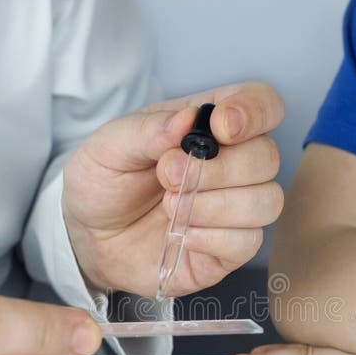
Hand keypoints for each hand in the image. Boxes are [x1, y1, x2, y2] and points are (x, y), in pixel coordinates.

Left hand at [62, 81, 283, 295]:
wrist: (88, 236)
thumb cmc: (105, 183)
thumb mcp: (110, 146)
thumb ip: (149, 130)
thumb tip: (187, 119)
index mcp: (210, 126)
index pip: (263, 105)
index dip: (254, 112)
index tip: (220, 128)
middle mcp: (233, 164)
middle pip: (267, 157)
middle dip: (219, 168)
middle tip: (166, 174)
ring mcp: (235, 209)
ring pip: (267, 201)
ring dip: (216, 204)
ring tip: (170, 204)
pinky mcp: (229, 249)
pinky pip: (248, 241)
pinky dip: (213, 236)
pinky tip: (182, 233)